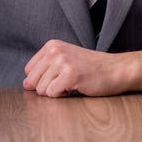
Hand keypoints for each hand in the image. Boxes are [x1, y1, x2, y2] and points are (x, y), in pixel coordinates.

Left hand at [23, 40, 141, 97]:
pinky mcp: (70, 75)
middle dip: (47, 87)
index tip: (60, 76)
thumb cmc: (91, 68)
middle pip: (32, 81)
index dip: (43, 79)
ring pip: (41, 90)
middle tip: (67, 81)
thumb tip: (25, 85)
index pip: (28, 71)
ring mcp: (62, 61)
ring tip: (73, 82)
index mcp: (51, 45)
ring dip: (57, 92)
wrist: (116, 70)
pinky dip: (63, 95)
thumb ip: (45, 69)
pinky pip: (52, 94)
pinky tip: (76, 87)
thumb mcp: (65, 60)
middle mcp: (55, 50)